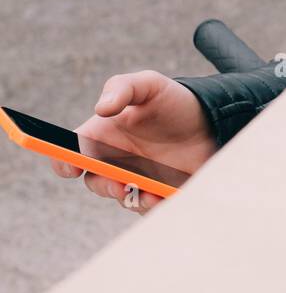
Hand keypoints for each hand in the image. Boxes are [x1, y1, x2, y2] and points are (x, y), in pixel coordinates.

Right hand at [49, 71, 216, 212]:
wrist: (213, 119)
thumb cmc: (174, 100)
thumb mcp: (149, 84)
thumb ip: (123, 88)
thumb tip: (101, 109)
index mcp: (104, 135)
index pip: (72, 153)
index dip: (64, 162)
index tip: (72, 167)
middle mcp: (116, 160)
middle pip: (95, 182)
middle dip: (104, 187)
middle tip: (120, 184)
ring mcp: (137, 179)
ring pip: (123, 199)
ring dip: (131, 200)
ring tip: (149, 193)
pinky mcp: (159, 193)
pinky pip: (149, 208)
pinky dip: (152, 206)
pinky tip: (162, 196)